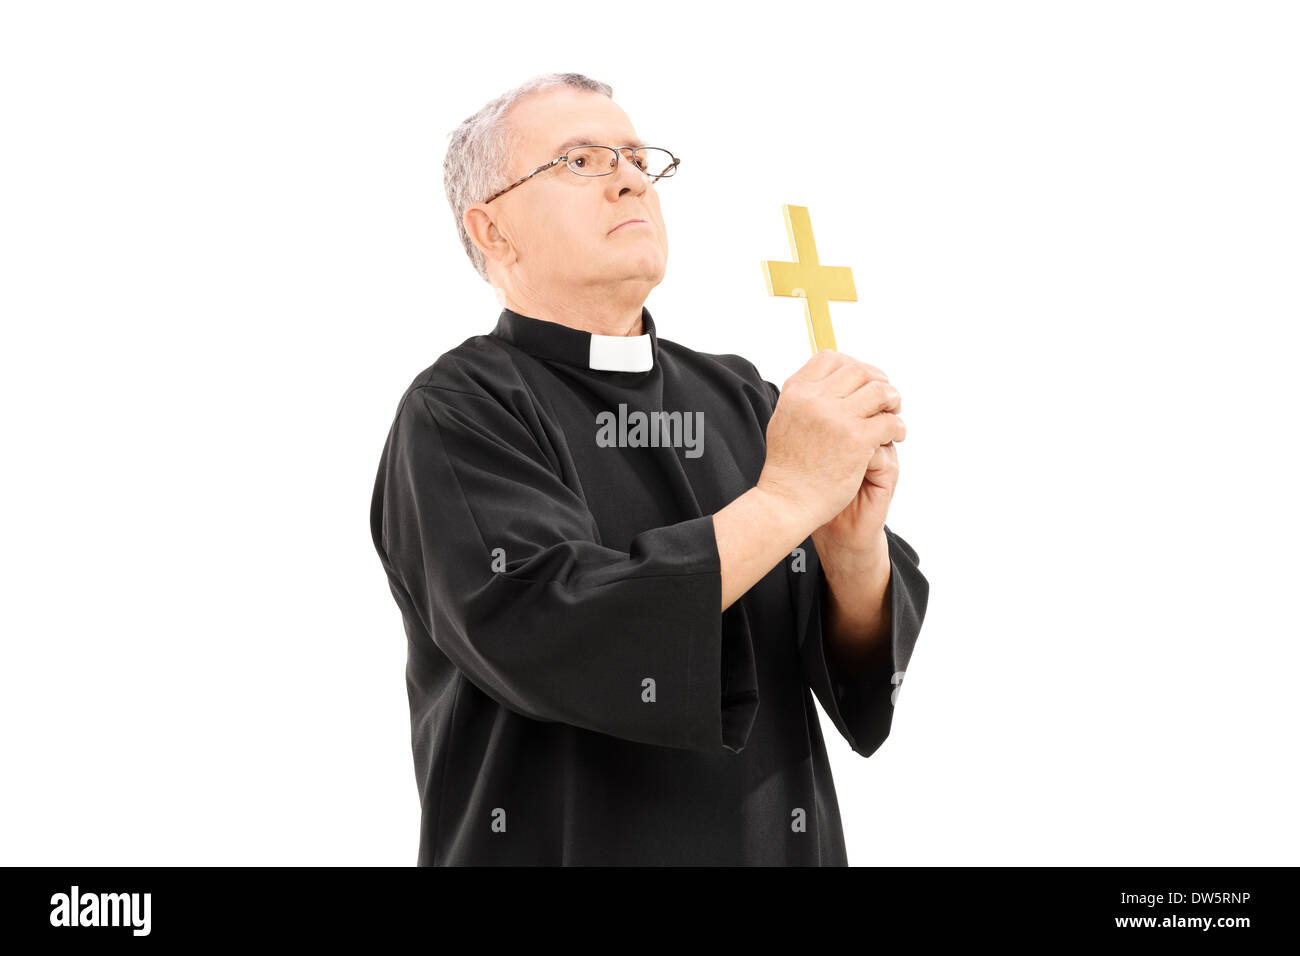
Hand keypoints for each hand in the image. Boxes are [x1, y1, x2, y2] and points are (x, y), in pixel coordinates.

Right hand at [757, 350, 904, 530]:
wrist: (787, 502)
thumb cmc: (788, 468)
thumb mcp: (785, 420)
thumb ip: (806, 398)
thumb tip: (833, 379)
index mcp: (796, 391)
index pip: (831, 357)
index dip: (852, 365)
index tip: (863, 381)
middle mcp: (815, 399)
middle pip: (859, 370)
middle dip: (877, 381)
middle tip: (885, 399)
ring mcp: (837, 418)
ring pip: (880, 390)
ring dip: (892, 400)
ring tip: (892, 414)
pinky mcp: (856, 440)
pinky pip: (890, 421)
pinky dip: (898, 427)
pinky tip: (895, 436)